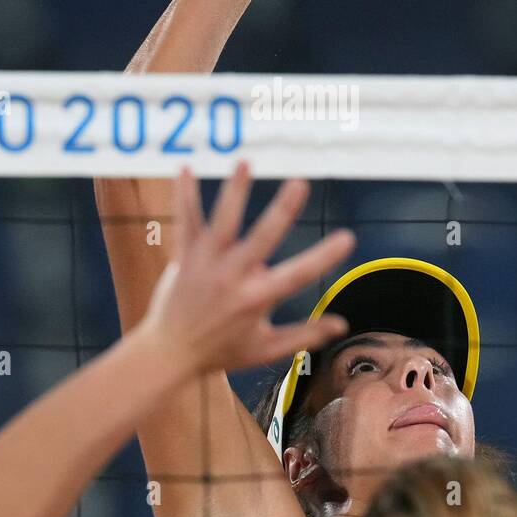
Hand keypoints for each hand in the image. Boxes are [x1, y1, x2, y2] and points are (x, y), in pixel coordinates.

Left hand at [143, 162, 353, 375]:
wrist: (169, 353)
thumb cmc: (221, 352)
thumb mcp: (265, 349)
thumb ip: (304, 335)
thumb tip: (342, 324)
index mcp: (256, 299)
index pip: (297, 275)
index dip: (324, 257)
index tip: (348, 237)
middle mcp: (232, 278)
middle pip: (261, 238)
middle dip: (281, 210)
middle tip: (300, 183)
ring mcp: (206, 265)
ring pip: (221, 223)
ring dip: (234, 192)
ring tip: (245, 162)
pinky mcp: (185, 257)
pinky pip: (185, 222)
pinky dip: (184, 196)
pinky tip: (185, 169)